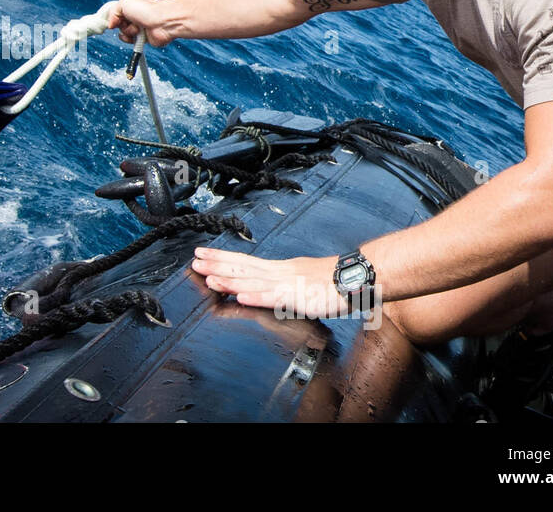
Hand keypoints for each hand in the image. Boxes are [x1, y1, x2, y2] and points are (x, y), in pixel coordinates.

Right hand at [107, 0, 176, 46]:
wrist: (162, 22)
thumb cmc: (147, 10)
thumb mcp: (124, 3)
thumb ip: (113, 12)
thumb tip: (110, 24)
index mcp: (131, 6)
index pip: (117, 12)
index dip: (114, 17)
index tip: (112, 21)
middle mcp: (135, 16)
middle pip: (119, 24)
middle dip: (121, 24)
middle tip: (128, 21)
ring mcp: (139, 27)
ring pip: (124, 33)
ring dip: (127, 32)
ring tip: (137, 28)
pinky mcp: (143, 37)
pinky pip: (131, 41)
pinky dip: (131, 40)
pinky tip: (137, 35)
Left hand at [191, 248, 349, 318]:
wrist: (358, 276)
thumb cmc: (333, 280)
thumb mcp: (301, 278)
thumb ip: (282, 283)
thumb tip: (263, 286)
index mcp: (279, 268)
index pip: (245, 261)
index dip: (222, 257)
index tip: (203, 253)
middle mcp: (280, 272)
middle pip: (243, 267)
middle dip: (217, 264)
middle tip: (194, 260)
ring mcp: (288, 284)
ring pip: (254, 281)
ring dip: (230, 280)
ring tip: (208, 278)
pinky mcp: (299, 297)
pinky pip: (275, 298)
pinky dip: (257, 297)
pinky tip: (241, 297)